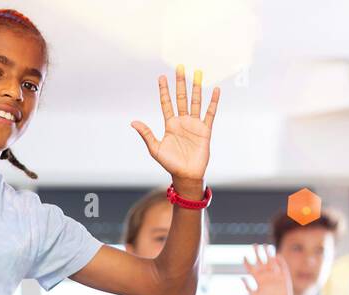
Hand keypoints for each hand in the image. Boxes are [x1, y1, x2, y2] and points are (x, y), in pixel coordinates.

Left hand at [131, 65, 219, 186]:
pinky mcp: (205, 130)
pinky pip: (210, 113)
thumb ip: (146, 134)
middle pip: (181, 98)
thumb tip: (133, 122)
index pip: (166, 103)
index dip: (164, 90)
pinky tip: (215, 90)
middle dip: (180, 83)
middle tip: (180, 67)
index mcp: (170, 125)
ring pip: (195, 101)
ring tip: (197, 72)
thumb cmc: (170, 163)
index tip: (161, 77)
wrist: (186, 174)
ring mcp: (194, 124)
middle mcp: (182, 121)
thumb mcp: (155, 149)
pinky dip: (213, 102)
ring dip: (196, 87)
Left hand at [242, 244, 293, 294]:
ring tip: (265, 245)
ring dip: (268, 253)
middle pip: (261, 261)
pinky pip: (282, 266)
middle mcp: (266, 275)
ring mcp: (275, 274)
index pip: (252, 268)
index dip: (248, 262)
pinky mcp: (284, 276)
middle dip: (258, 253)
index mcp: (258, 279)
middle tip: (254, 244)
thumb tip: (242, 277)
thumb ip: (248, 287)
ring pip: (271, 261)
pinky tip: (277, 255)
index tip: (244, 257)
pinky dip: (280, 261)